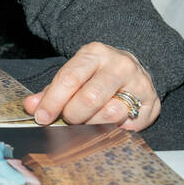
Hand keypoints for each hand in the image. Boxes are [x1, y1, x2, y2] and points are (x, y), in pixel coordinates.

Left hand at [24, 41, 159, 130]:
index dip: (53, 101)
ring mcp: (139, 84)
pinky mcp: (153, 104)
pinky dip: (112, 131)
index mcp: (95, 53)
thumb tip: (31, 107)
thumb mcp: (73, 75)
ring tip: (86, 122)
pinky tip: (105, 125)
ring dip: (92, 125)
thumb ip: (51, 91)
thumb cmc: (95, 75)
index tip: (41, 118)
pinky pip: (128, 127)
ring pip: (111, 113)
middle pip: (90, 98)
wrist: (133, 69)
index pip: (70, 78)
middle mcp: (120, 65)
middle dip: (72, 115)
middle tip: (67, 121)